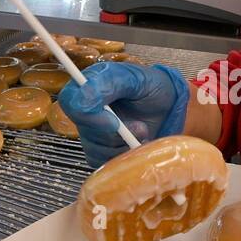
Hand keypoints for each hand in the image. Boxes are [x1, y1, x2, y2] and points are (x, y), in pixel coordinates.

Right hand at [58, 62, 189, 167]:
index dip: (87, 115)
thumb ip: (107, 83)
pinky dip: (124, 156)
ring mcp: (92, 132)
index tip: (113, 121)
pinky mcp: (101, 151)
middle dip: (115, 133)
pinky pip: (103, 162)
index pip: (69, 101)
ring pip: (94, 149)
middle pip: (84, 130)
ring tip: (142, 132)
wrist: (171, 109)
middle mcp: (86, 110)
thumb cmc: (153, 89)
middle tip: (140, 126)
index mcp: (89, 85)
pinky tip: (137, 144)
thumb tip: (81, 98)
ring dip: (124, 145)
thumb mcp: (135, 78)